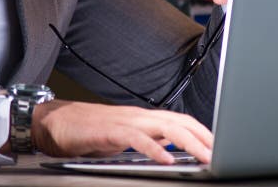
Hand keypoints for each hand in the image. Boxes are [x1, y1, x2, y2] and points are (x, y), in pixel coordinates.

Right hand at [31, 99, 212, 164]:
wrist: (53, 122)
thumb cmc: (85, 131)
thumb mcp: (122, 139)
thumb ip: (146, 142)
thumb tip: (169, 151)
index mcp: (142, 119)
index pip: (180, 121)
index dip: (202, 133)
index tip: (221, 147)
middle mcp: (138, 116)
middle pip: (179, 122)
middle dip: (204, 137)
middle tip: (224, 154)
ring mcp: (125, 122)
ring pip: (165, 127)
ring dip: (189, 142)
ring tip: (206, 157)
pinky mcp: (110, 131)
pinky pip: (137, 139)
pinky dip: (155, 149)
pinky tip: (167, 160)